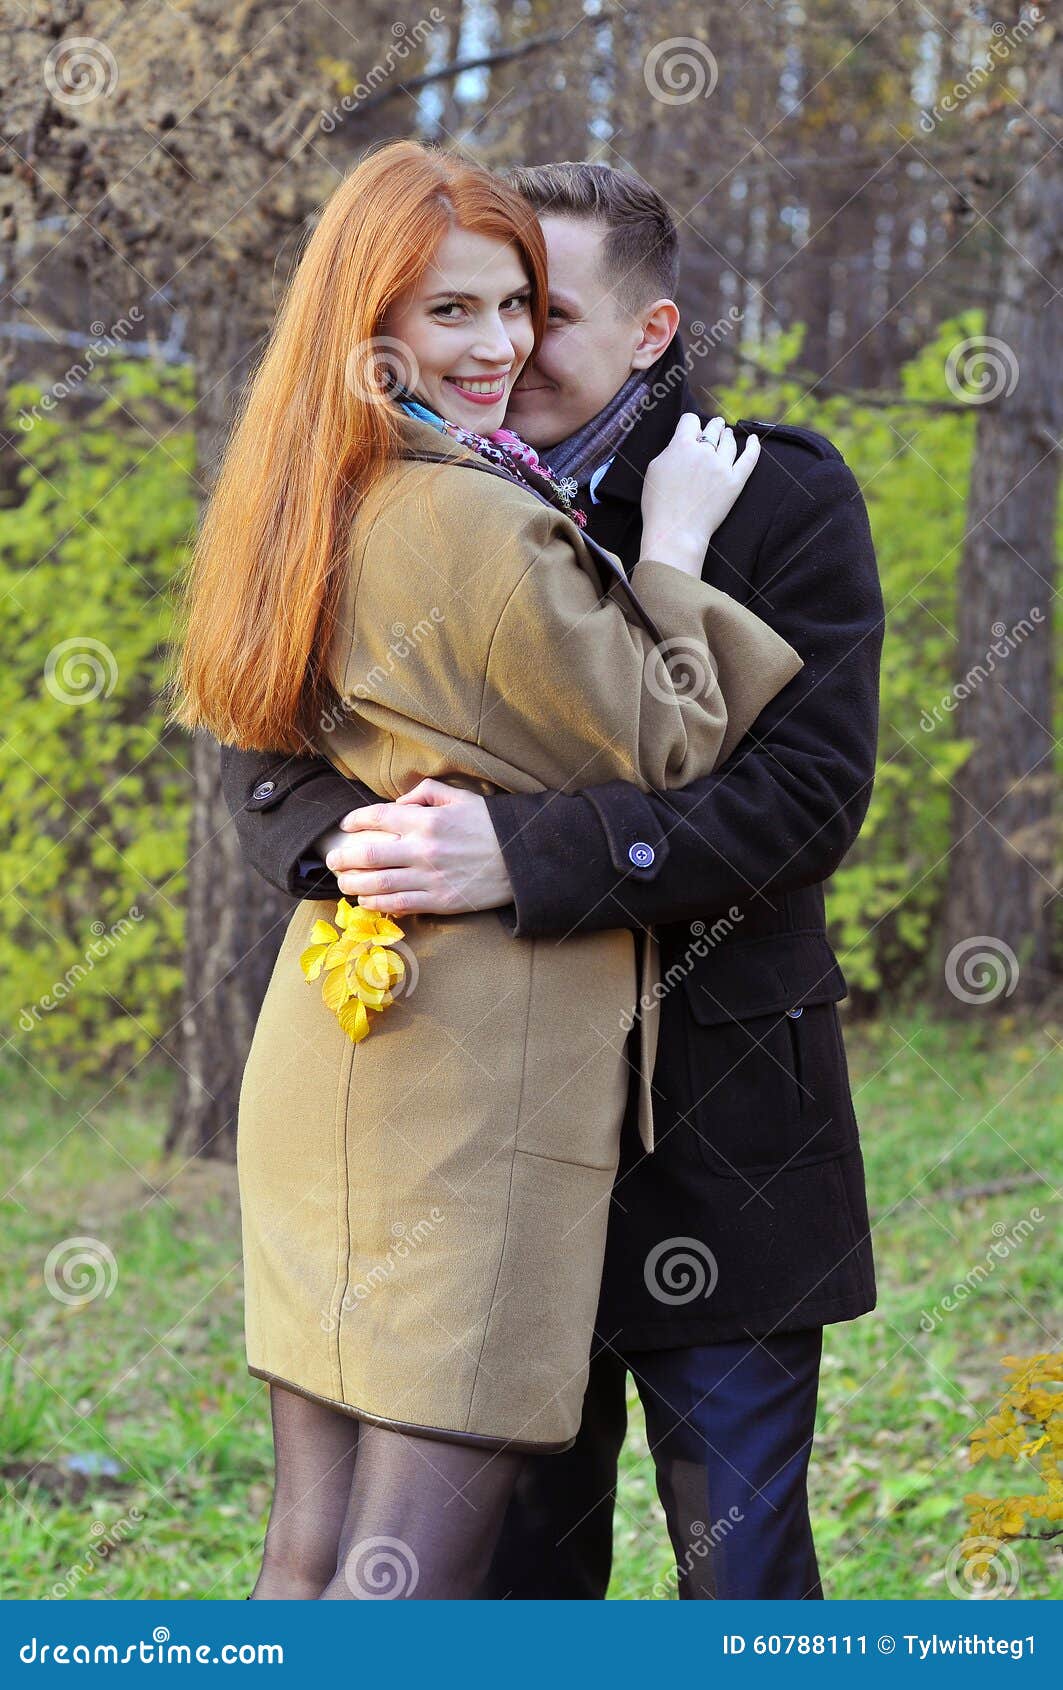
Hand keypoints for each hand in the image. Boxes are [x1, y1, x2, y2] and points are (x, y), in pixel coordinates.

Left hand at [319, 778, 513, 915]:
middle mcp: (423, 849)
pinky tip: (366, 900)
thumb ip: (425, 792)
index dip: (354, 820)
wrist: (522, 859)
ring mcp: (430, 878)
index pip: (377, 818)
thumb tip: (396, 804)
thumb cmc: (490, 825)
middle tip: (332, 859)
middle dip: (343, 857)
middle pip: (368, 854)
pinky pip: (399, 904)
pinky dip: (376, 903)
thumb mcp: (461, 796)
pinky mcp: (439, 902)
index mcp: (426, 820)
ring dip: (353, 884)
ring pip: (378, 884)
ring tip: (343, 882)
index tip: (346, 825)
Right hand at [639, 413, 759, 574]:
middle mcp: (704, 451)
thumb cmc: (659, 504)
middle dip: (713, 426)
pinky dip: (753, 447)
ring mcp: (722, 466)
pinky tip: (754, 439)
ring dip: (727, 435)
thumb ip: (670, 450)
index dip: (690, 424)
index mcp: (682, 445)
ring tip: (727, 434)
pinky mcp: (735, 482)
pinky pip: (749, 458)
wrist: (675, 531)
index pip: (690, 420)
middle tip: (715, 426)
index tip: (691, 430)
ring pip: (729, 441)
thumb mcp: (655, 469)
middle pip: (713, 428)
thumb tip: (682, 441)